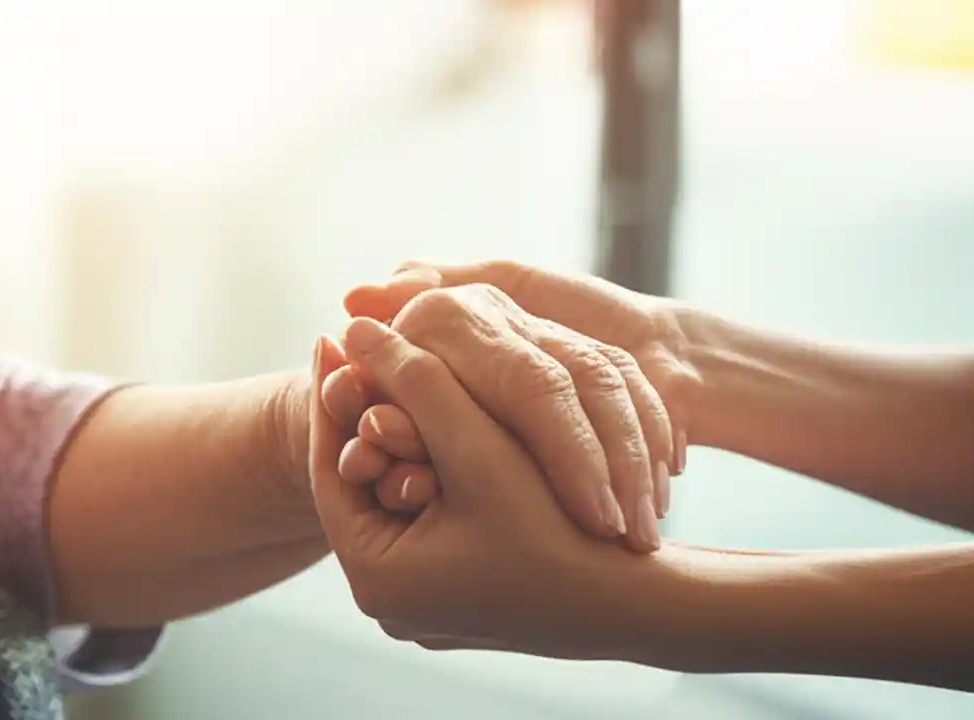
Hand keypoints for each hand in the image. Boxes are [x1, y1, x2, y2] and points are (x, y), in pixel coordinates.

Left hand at [310, 320, 653, 657]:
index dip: (334, 395)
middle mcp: (392, 605)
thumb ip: (417, 385)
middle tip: (355, 350)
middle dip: (370, 418)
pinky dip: (442, 475)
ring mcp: (428, 610)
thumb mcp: (481, 448)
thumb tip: (351, 331)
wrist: (643, 605)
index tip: (330, 332)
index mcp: (376, 580)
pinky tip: (450, 425)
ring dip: (409, 442)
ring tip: (397, 375)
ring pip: (406, 503)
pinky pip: (438, 525)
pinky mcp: (465, 603)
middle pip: (368, 487)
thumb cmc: (566, 531)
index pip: (334, 470)